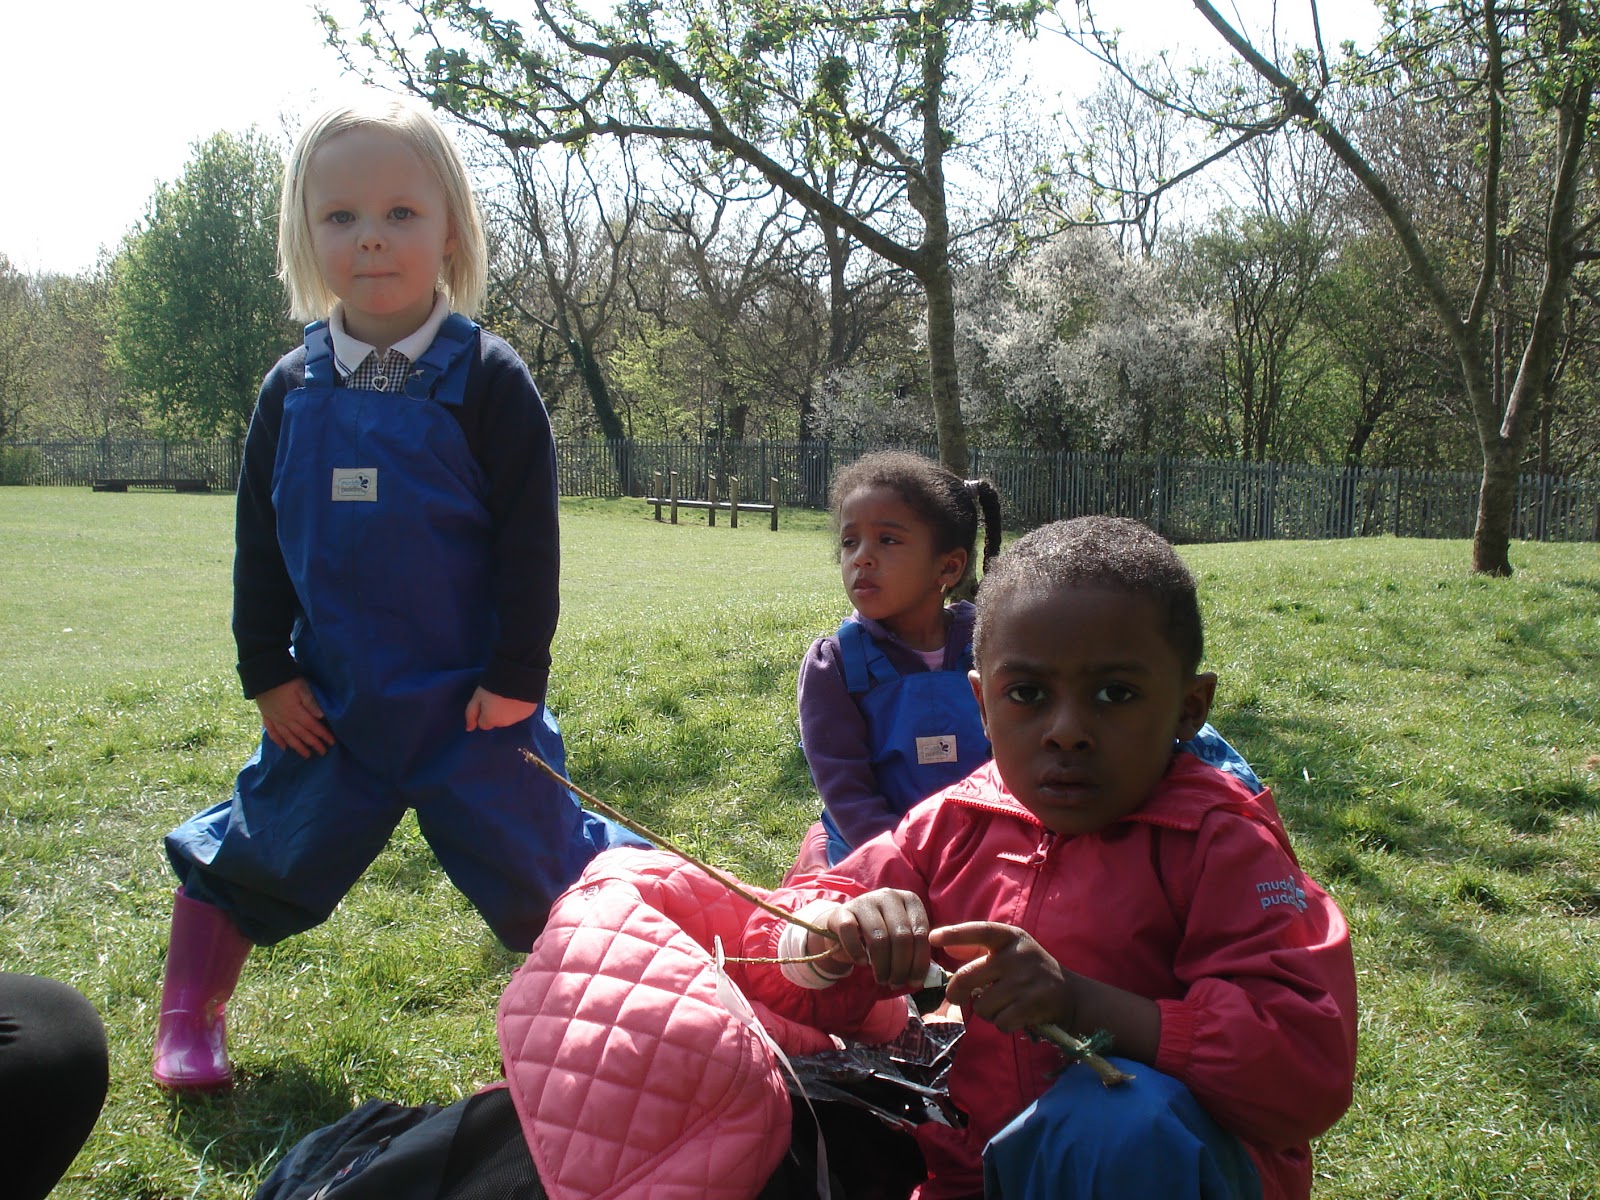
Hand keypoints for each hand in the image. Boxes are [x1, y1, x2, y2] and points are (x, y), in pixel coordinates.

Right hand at [255, 678, 333, 758]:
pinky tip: (284, 748)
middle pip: (302, 734)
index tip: (331, 742)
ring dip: (298, 747)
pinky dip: (278, 741)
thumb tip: (321, 716)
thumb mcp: (302, 687)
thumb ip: (311, 702)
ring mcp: (275, 719)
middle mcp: (285, 718)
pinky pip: (272, 732)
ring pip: (288, 737)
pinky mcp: (266, 716)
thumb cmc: (286, 679)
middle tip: (322, 752)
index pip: (312, 726)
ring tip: (306, 755)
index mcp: (296, 711)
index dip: (322, 735)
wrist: (262, 675)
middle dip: (313, 744)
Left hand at [465, 687, 537, 730]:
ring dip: (507, 710)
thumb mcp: (477, 697)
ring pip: (509, 718)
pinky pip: (520, 713)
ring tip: (508, 695)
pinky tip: (518, 696)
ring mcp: (518, 718)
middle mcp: (505, 724)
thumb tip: (469, 729)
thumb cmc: (493, 685)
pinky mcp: (529, 712)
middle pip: (497, 721)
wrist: (517, 675)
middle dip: (496, 713)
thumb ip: (471, 714)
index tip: (486, 702)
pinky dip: (518, 707)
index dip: (483, 713)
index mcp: (491, 720)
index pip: (483, 724)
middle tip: (497, 697)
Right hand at [812, 889, 930, 989]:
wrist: (846, 923)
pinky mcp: (843, 910)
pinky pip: (851, 933)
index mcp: (910, 900)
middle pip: (902, 937)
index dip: (919, 962)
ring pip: (879, 938)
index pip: (921, 933)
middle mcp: (889, 896)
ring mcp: (865, 901)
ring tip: (882, 979)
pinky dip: (857, 953)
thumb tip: (925, 977)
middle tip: (896, 984)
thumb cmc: (881, 934)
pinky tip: (861, 963)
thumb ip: (914, 951)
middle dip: (901, 967)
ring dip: (882, 966)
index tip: (914, 982)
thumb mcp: (901, 938)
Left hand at [931, 922, 1075, 1034]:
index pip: (980, 930)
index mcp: (1011, 937)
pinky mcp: (1034, 1004)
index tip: (932, 938)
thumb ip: (979, 950)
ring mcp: (1027, 980)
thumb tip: (946, 949)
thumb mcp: (1010, 953)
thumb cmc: (1031, 972)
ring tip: (1002, 1005)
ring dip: (987, 1012)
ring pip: (982, 1005)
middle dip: (956, 991)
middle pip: (969, 976)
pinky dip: (1002, 1024)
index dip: (955, 934)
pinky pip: (1000, 1021)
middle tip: (955, 997)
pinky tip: (1014, 1017)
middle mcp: (1019, 955)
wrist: (1072, 995)